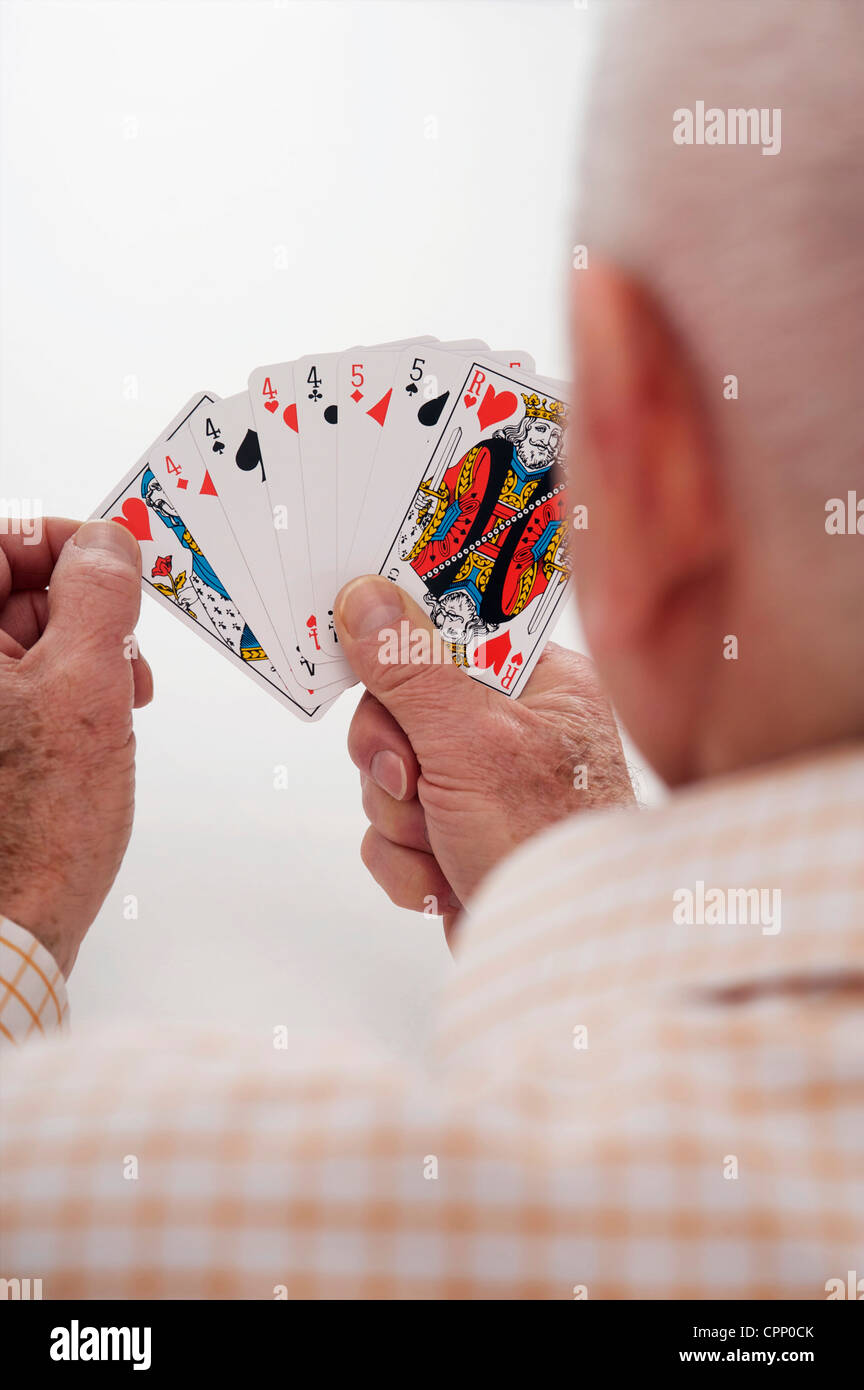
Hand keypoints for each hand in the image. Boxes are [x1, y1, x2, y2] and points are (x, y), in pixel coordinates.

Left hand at [0, 518, 150, 975]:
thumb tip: (107, 541)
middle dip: (84, 605)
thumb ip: (98, 592)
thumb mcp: (87, 682)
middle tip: (129, 646)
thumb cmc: (34, 826)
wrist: (8, 927)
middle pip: (13, 588)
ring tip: (124, 693)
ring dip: (88, 649)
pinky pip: (28, 682)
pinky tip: (104, 720)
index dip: (63, 542)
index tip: (116, 560)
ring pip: (28, 636)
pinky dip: (74, 686)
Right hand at [334, 576, 634, 944]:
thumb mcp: (471, 741)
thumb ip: (410, 668)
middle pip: (398, 709)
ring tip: (448, 845)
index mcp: (537, 681)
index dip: (398, 653)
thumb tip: (364, 597)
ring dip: (402, 822)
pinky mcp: (455, 839)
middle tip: (417, 783)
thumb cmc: (546, 843)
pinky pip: (389, 832)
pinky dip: (407, 864)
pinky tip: (446, 882)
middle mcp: (512, 728)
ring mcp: (481, 787)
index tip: (362, 661)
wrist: (560, 959)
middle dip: (396, 763)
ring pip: (386, 776)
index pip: (445, 633)